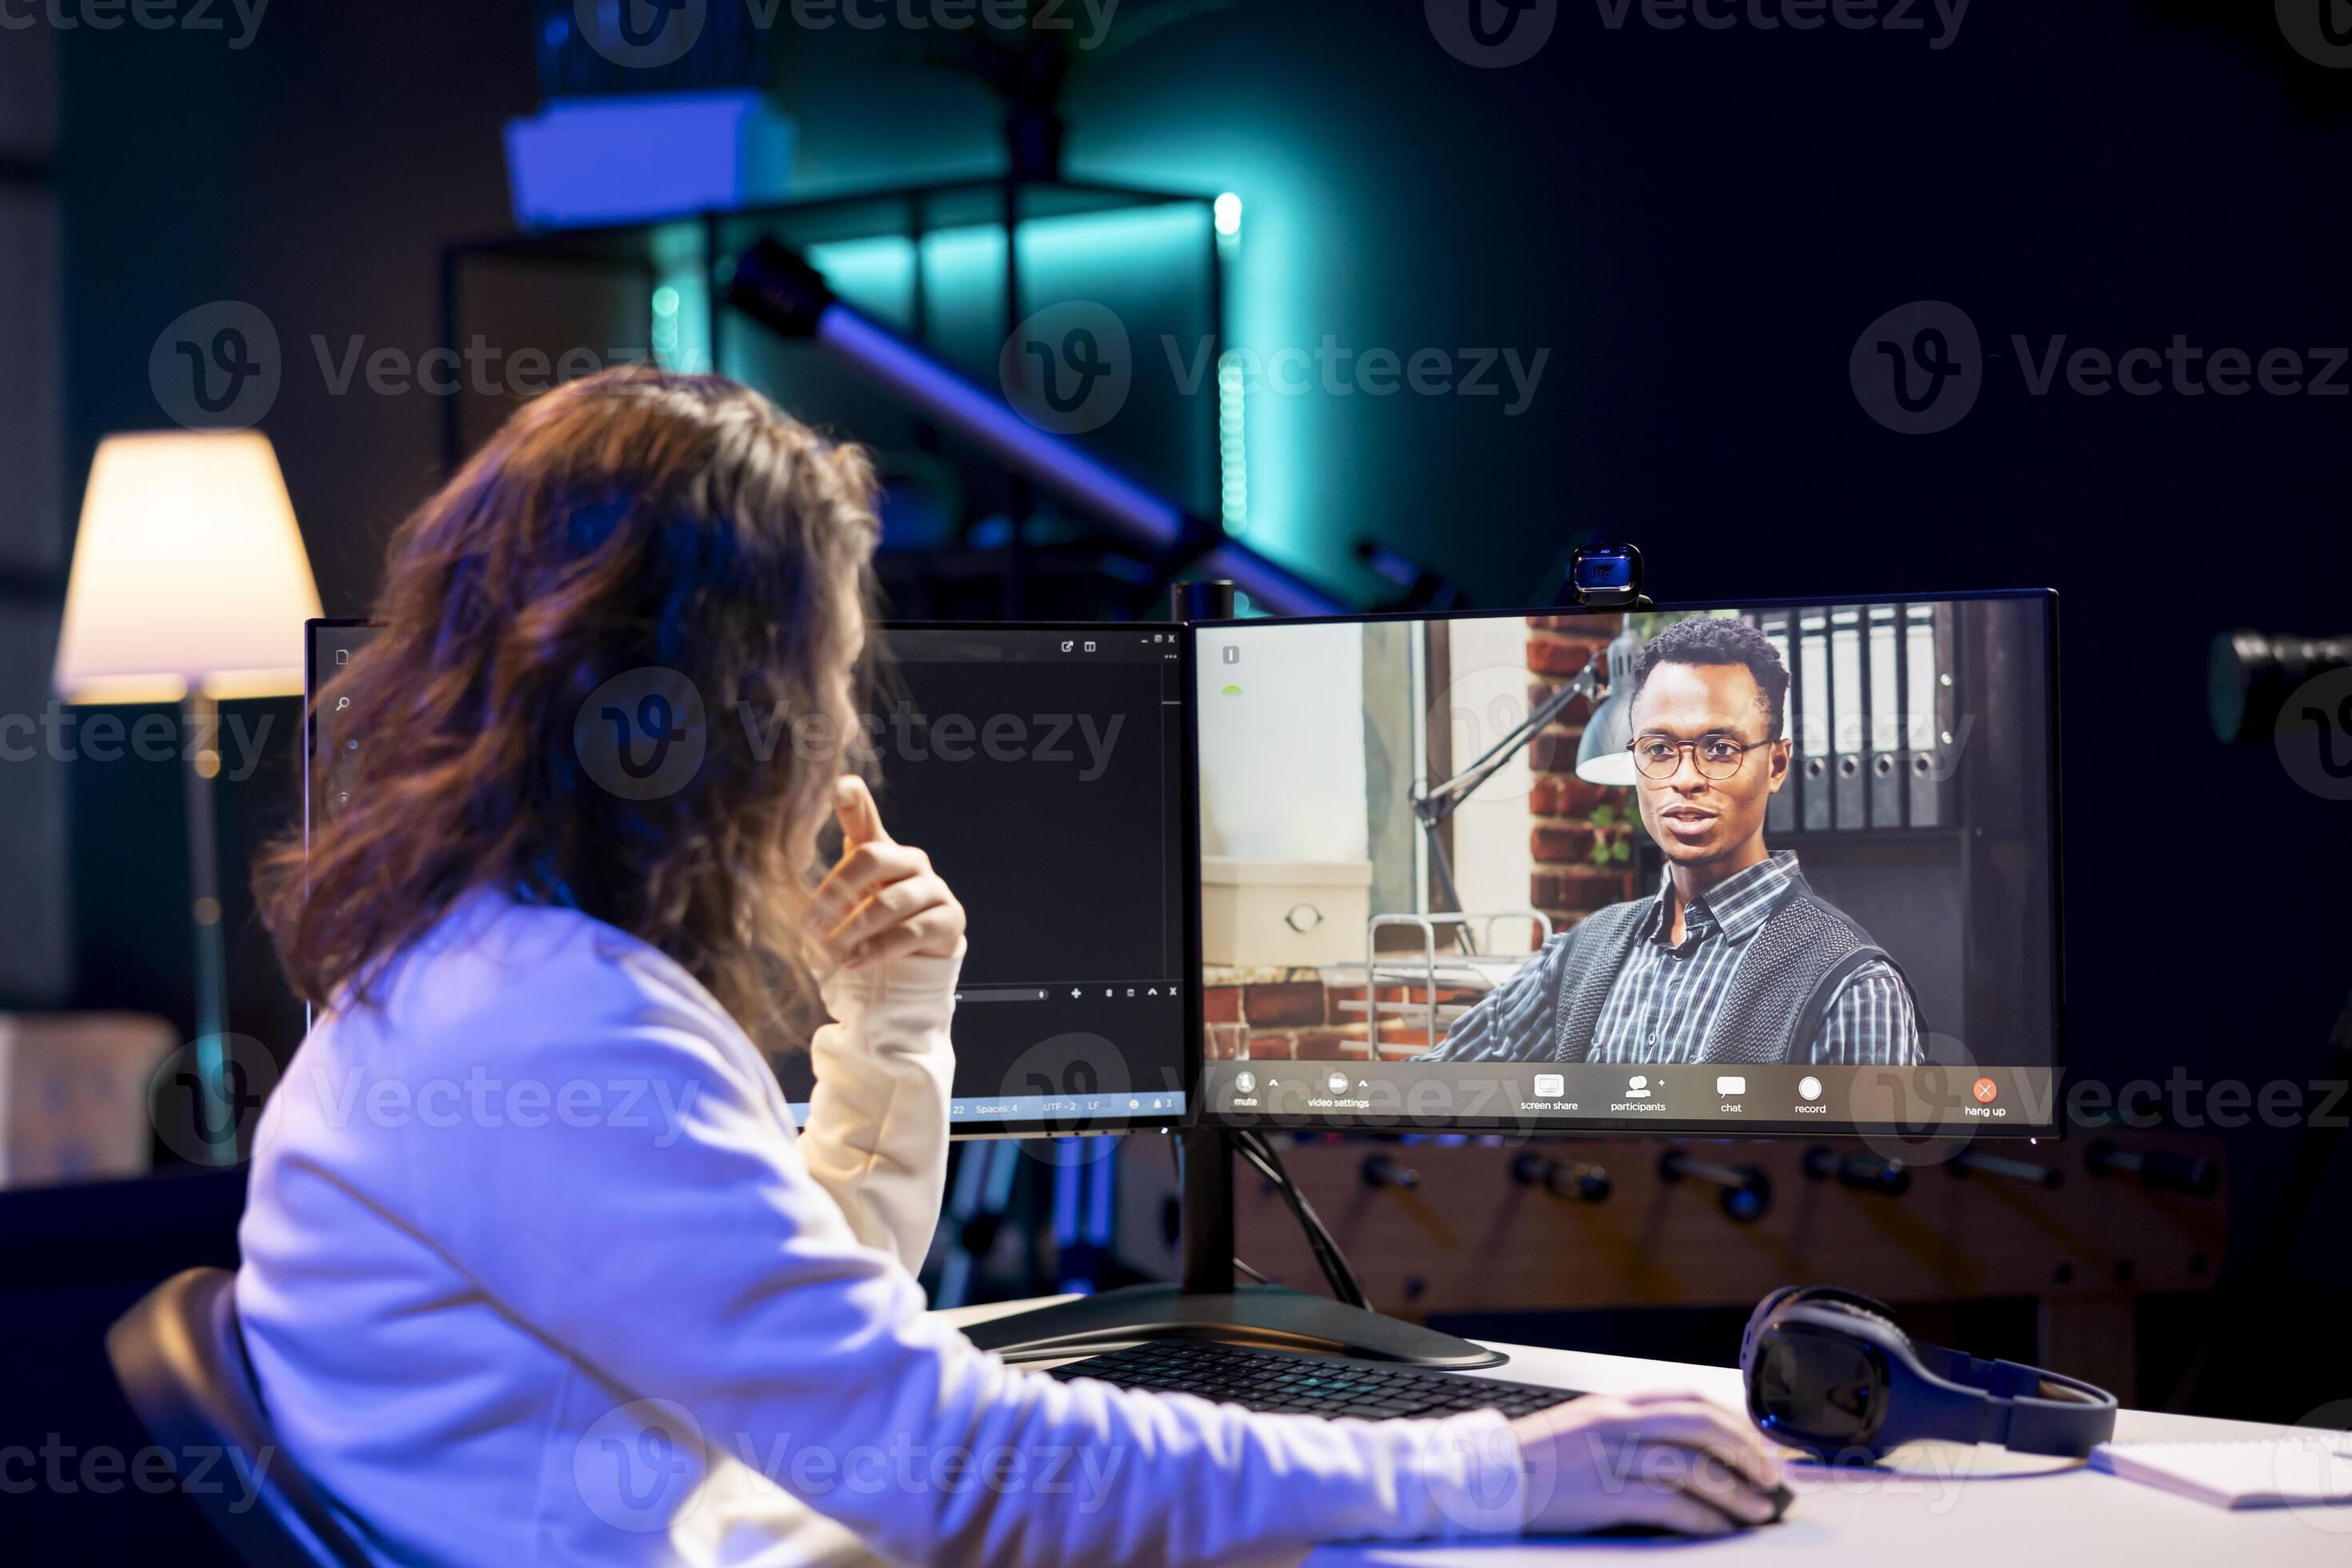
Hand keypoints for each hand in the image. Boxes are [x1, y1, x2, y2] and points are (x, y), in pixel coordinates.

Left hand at [810, 776, 965, 971]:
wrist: (914, 962)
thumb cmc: (870, 925)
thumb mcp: (843, 905)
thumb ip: (819, 892)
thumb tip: (778, 888)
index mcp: (879, 850)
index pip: (864, 815)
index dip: (852, 799)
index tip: (836, 785)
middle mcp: (910, 860)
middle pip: (872, 857)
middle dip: (836, 890)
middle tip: (809, 923)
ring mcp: (934, 888)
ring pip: (890, 901)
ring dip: (854, 930)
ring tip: (829, 952)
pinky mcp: (950, 918)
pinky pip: (912, 931)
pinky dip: (879, 950)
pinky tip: (854, 962)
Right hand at [1511, 1391, 1785, 1536]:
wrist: (1486, 1478)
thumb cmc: (1538, 1460)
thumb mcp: (1586, 1429)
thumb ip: (1630, 1431)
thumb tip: (1688, 1450)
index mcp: (1615, 1404)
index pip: (1688, 1399)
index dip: (1732, 1419)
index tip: (1759, 1442)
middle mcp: (1616, 1424)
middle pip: (1698, 1425)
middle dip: (1745, 1451)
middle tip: (1771, 1476)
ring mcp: (1610, 1458)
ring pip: (1691, 1466)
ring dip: (1734, 1490)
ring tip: (1758, 1509)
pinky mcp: (1603, 1496)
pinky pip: (1668, 1504)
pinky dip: (1703, 1517)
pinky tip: (1721, 1528)